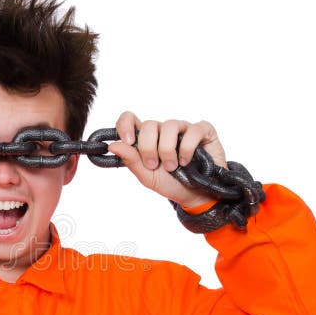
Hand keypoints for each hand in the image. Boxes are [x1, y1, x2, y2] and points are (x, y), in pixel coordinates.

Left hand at [108, 112, 227, 208]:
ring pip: (169, 126)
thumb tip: (112, 146)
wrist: (195, 195)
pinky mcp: (202, 131)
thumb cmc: (170, 183)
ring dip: (168, 150)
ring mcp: (183, 129)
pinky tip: (186, 161)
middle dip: (149, 148)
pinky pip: (192, 130)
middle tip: (154, 165)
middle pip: (149, 125)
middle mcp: (163, 130)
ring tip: (172, 166)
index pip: (130, 119)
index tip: (128, 141)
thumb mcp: (147, 175)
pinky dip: (187, 148)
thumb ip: (130, 160)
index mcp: (147, 138)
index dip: (125, 126)